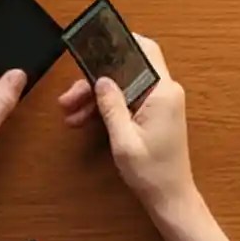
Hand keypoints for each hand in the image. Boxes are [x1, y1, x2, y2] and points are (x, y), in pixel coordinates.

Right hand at [58, 35, 195, 210]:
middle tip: (69, 95)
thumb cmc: (152, 173)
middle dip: (95, 79)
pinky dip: (106, 107)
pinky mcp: (153, 114)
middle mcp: (164, 92)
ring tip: (69, 112)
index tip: (95, 41)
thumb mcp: (124, 140)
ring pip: (122, 86)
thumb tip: (100, 79)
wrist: (170, 198)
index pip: (145, 51)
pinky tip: (83, 119)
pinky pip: (127, 100)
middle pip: (126, 70)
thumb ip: (111, 106)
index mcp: (162, 93)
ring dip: (96, 96)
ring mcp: (159, 103)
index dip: (121, 41)